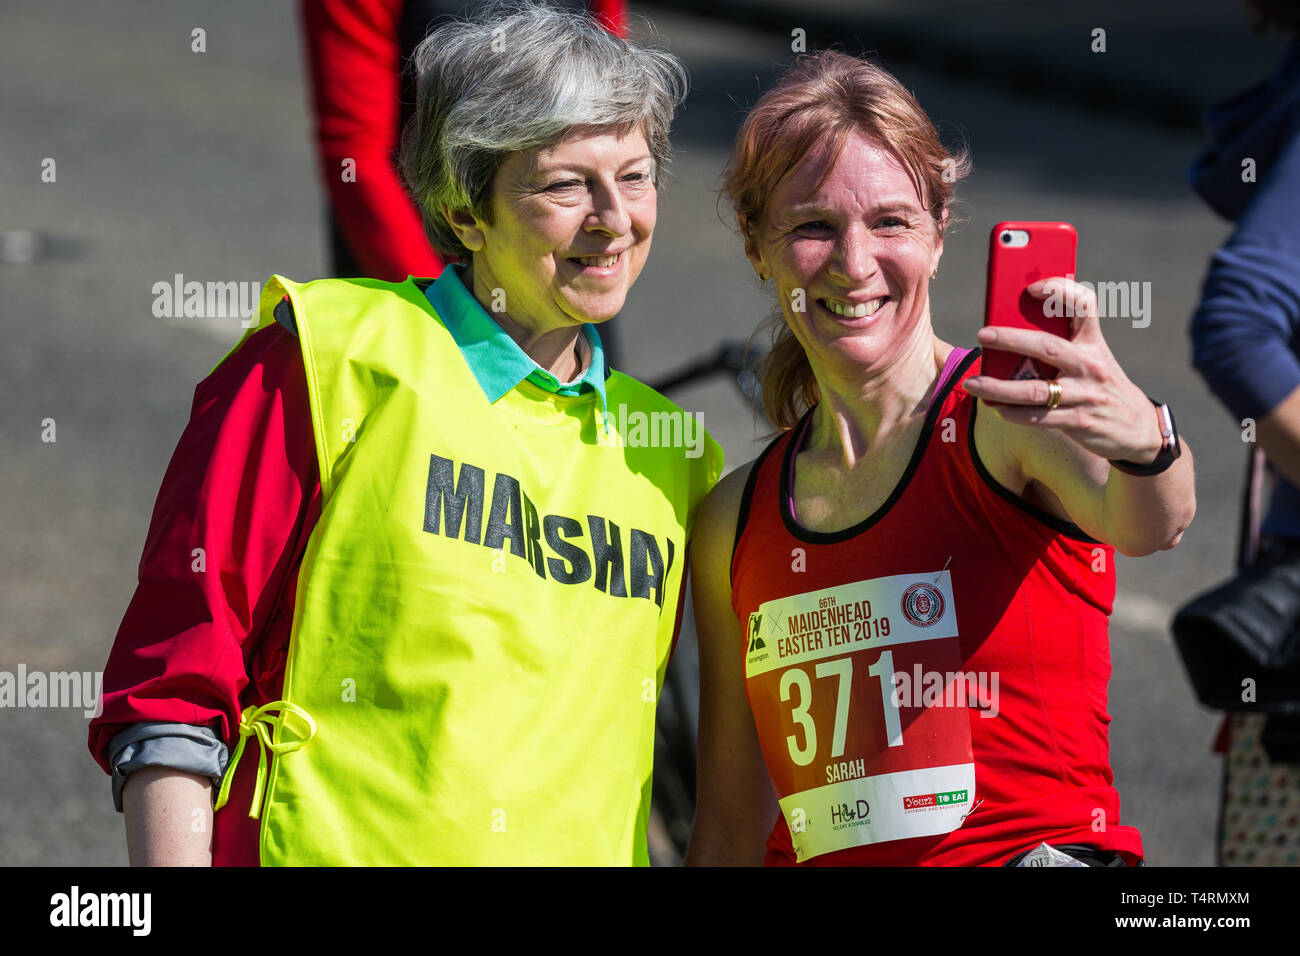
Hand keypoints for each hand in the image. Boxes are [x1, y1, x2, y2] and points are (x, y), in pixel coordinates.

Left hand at [960, 277, 1161, 463]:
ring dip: (999, 387)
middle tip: (983, 334)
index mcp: (1093, 342)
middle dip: (1012, 339)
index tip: (1031, 287)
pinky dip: (1013, 413)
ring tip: (972, 383)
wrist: (1137, 428)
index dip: (1060, 291)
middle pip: (1047, 346)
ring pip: (1035, 390)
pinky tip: (994, 408)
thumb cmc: (1100, 385)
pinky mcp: (1080, 421)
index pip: (1084, 305)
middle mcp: (1091, 364)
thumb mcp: (1092, 358)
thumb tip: (1010, 330)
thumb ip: (1062, 344)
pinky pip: (1039, 417)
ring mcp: (1086, 394)